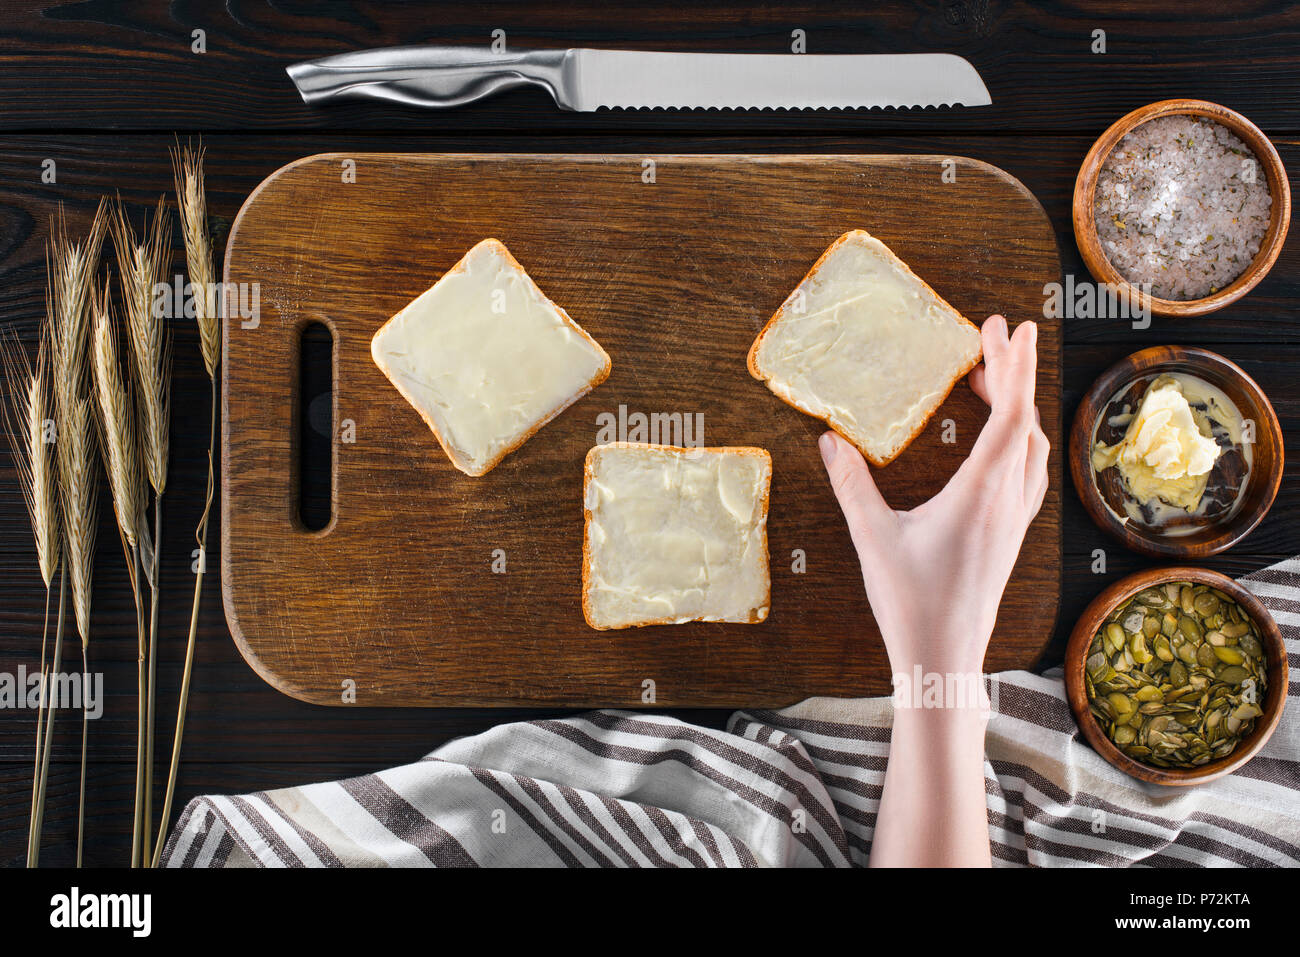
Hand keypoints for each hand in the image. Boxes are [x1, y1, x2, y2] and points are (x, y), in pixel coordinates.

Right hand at [818, 315, 1047, 676]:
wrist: (945, 658)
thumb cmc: (910, 601)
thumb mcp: (872, 538)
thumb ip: (851, 485)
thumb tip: (830, 440)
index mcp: (981, 493)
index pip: (1010, 414)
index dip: (1013, 366)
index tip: (1007, 328)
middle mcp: (1008, 500)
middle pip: (1025, 422)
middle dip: (1015, 374)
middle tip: (996, 337)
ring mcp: (1014, 519)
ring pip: (1031, 447)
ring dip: (1017, 407)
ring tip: (990, 381)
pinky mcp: (1010, 534)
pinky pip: (1026, 471)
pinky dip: (1017, 440)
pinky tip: (997, 440)